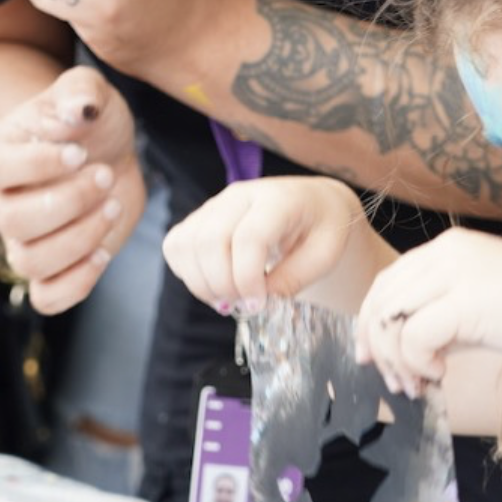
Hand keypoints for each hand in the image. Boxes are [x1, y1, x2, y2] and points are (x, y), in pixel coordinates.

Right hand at [0, 66, 146, 313]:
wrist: (106, 154)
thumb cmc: (88, 122)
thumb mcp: (87, 91)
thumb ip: (81, 90)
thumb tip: (77, 112)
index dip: (37, 165)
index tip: (78, 152)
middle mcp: (1, 203)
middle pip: (15, 221)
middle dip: (70, 201)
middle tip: (103, 176)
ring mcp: (24, 240)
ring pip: (31, 263)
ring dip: (80, 240)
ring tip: (112, 206)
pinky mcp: (55, 268)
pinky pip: (47, 298)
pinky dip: (76, 285)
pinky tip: (104, 252)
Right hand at [161, 176, 391, 317]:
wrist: (312, 203)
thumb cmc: (322, 228)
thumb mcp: (324, 254)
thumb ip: (294, 278)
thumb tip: (260, 302)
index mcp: (278, 199)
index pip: (249, 238)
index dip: (247, 278)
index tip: (259, 305)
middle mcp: (240, 195)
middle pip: (210, 241)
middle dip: (222, 285)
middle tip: (243, 307)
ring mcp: (215, 204)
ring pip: (186, 244)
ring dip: (201, 283)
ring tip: (228, 301)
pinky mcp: (200, 217)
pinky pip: (176, 245)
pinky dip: (187, 274)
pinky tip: (214, 286)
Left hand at [355, 228, 501, 397]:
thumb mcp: (478, 307)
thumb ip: (437, 313)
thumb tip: (391, 343)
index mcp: (451, 247)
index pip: (388, 280)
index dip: (371, 321)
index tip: (371, 358)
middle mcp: (449, 250)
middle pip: (382, 298)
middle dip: (378, 346)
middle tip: (395, 381)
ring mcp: (458, 272)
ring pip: (391, 317)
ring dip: (397, 360)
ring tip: (419, 384)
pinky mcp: (467, 301)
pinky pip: (413, 335)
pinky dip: (418, 362)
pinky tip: (442, 373)